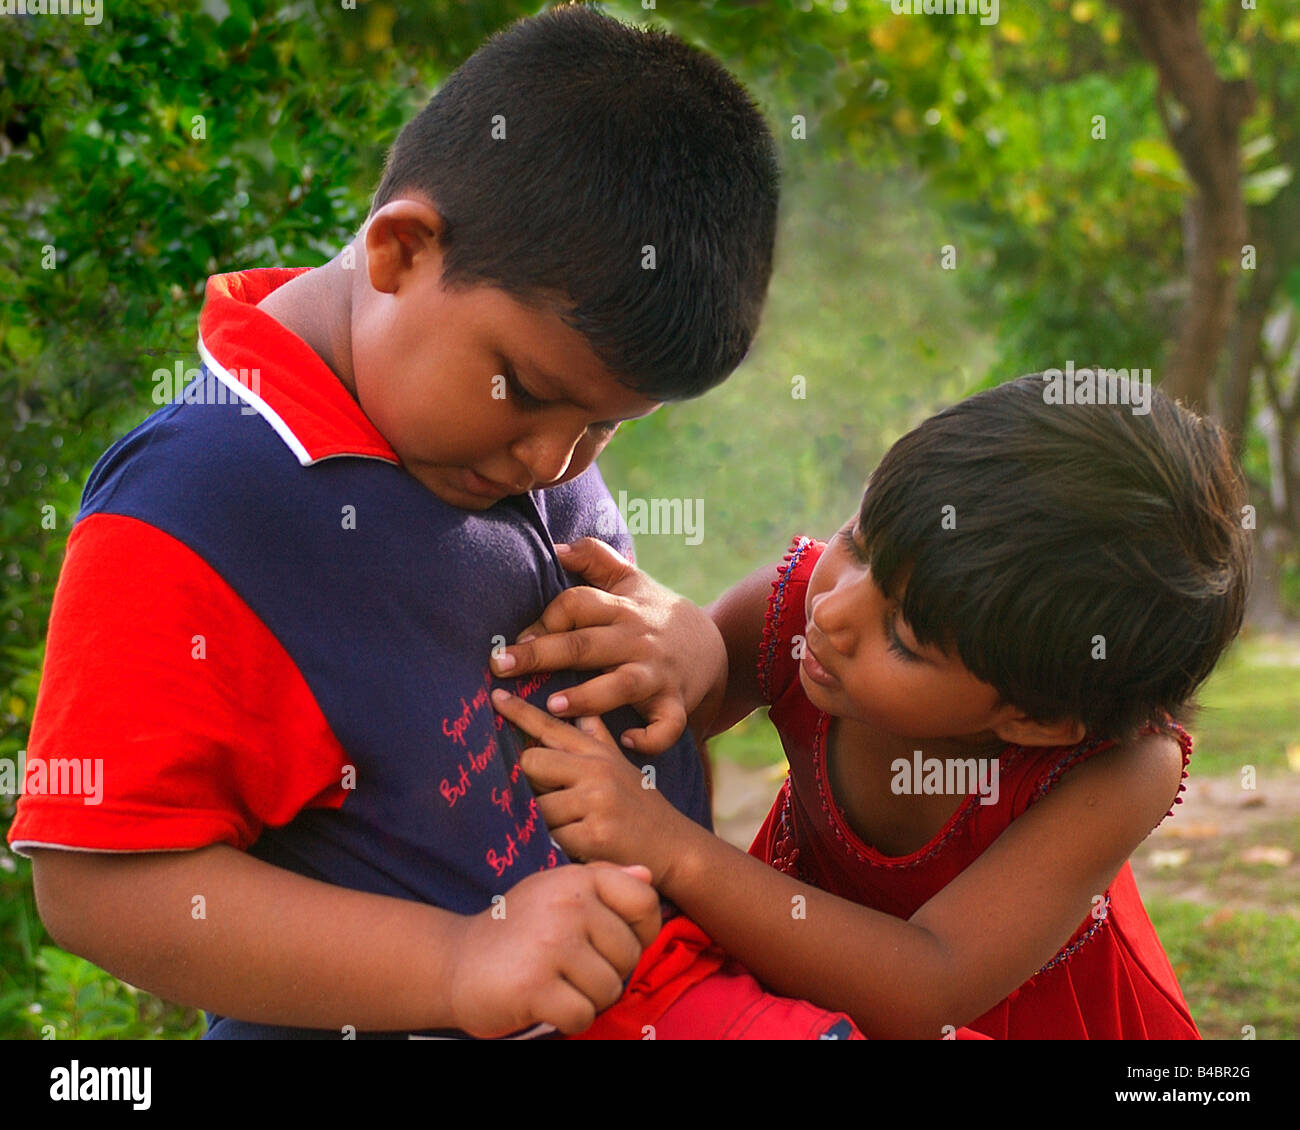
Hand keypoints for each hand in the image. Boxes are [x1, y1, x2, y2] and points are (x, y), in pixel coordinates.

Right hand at [449, 861, 660, 1037]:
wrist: (455, 962)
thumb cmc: (518, 930)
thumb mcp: (557, 891)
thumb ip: (605, 881)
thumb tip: (648, 876)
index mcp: (577, 879)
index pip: (645, 903)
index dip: (641, 932)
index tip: (612, 943)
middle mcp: (567, 905)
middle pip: (630, 955)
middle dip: (609, 972)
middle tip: (572, 969)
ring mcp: (551, 944)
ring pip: (610, 989)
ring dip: (588, 998)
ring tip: (557, 983)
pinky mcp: (535, 985)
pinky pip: (583, 1015)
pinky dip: (568, 1018)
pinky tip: (545, 1002)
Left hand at [488, 537, 726, 753]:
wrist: (716, 646)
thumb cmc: (656, 615)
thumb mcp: (631, 580)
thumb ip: (594, 558)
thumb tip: (555, 547)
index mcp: (622, 609)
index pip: (578, 604)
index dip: (545, 618)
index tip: (514, 638)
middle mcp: (637, 640)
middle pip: (586, 644)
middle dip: (542, 654)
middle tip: (501, 666)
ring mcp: (657, 674)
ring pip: (621, 686)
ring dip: (587, 697)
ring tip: (554, 707)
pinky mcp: (675, 704)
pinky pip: (665, 726)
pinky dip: (649, 737)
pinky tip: (626, 742)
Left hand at [491, 688, 689, 880]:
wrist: (676, 847)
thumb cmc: (642, 807)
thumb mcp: (622, 766)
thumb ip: (598, 740)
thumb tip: (582, 714)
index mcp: (597, 752)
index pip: (551, 726)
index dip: (519, 711)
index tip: (495, 696)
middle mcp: (596, 770)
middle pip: (530, 762)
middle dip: (532, 784)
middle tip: (555, 800)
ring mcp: (595, 800)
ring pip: (537, 805)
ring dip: (546, 822)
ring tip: (572, 827)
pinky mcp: (593, 834)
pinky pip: (550, 837)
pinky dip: (557, 845)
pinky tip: (577, 846)